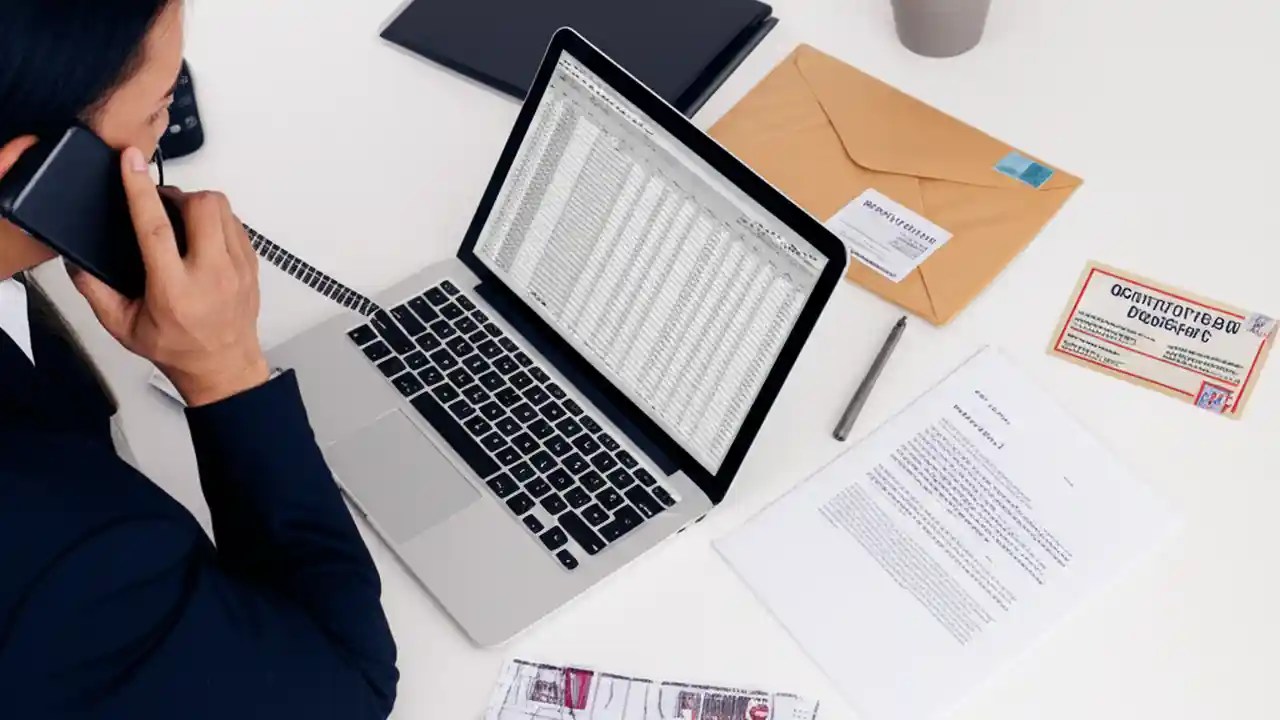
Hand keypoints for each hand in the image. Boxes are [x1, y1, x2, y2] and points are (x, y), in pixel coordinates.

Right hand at [71, 147, 267, 406]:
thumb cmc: (176, 348)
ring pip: (224, 209)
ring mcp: (238, 268)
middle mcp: (212, 274)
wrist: (223, 367)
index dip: (140, 190)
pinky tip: (202, 235)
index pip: (156, 227)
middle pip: (202, 206)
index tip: (130, 161)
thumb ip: (96, 291)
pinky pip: (237, 224)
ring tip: (182, 221)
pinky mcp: (253, 265)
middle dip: (179, 194)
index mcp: (175, 288)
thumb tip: (77, 261)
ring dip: (200, 204)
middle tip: (163, 205)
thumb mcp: (124, 326)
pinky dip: (218, 220)